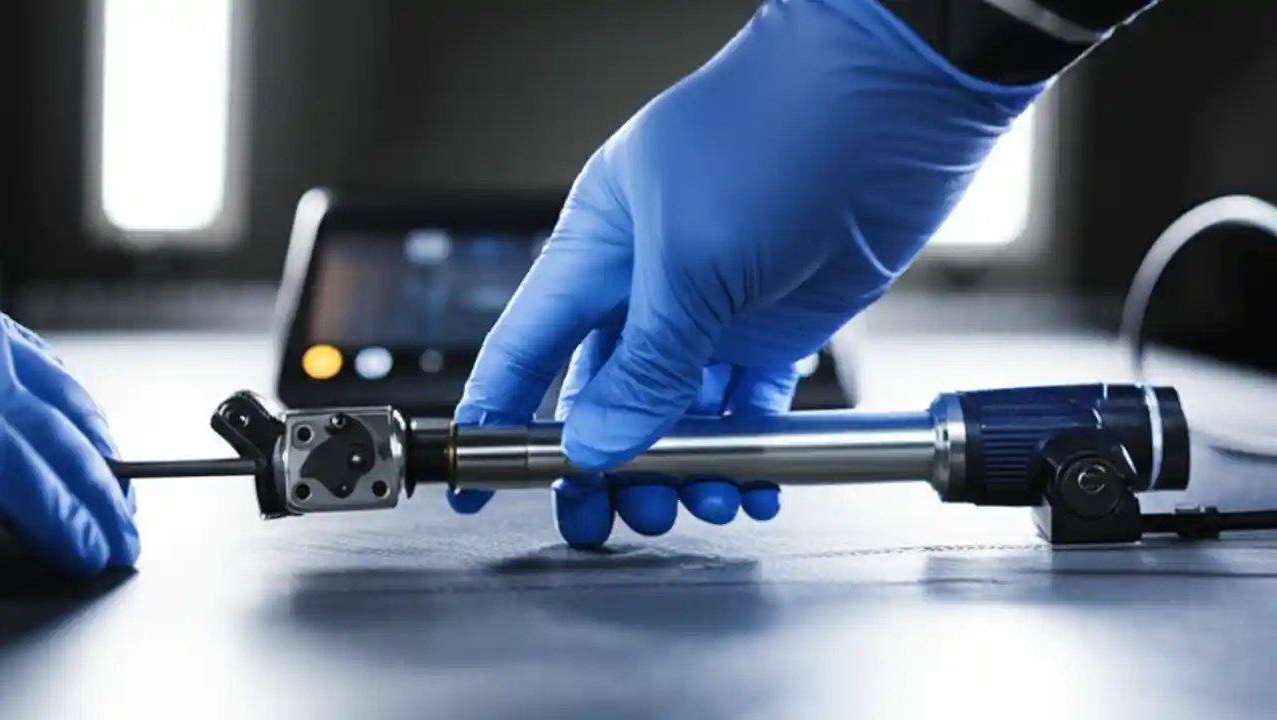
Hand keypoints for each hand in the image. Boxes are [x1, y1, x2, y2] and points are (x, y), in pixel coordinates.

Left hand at [0, 313, 138, 574]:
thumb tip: (29, 524)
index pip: (33, 479)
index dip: (72, 523)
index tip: (98, 553)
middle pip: (65, 440)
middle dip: (104, 496)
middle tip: (126, 537)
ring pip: (69, 399)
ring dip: (101, 451)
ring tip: (118, 495)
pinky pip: (48, 364)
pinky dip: (74, 405)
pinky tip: (85, 431)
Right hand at [451, 0, 1045, 545]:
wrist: (895, 101)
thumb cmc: (773, 136)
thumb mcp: (690, 260)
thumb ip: (645, 363)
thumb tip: (598, 445)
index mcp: (597, 247)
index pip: (525, 345)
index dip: (496, 414)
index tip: (477, 479)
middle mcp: (647, 280)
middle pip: (602, 391)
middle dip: (601, 461)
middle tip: (605, 520)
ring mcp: (713, 304)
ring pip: (676, 408)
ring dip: (682, 464)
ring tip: (699, 503)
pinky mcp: (775, 323)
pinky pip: (747, 402)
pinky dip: (748, 448)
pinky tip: (756, 485)